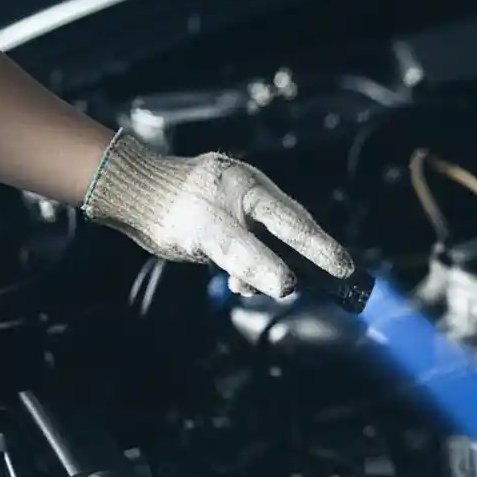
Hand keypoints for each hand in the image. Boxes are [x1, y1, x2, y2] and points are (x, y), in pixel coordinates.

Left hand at [82, 133, 352, 298]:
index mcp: (254, 190)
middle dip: (302, 258)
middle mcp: (250, 194)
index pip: (298, 224)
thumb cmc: (171, 210)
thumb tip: (288, 286)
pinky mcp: (219, 217)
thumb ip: (252, 260)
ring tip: (247, 286)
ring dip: (264, 267)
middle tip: (329, 278)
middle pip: (288, 231)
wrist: (130, 192)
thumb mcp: (213, 238)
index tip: (346, 269)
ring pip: (266, 241)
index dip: (324, 249)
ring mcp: (235, 205)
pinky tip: (235, 279)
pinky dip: (245, 265)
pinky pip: (246, 244)